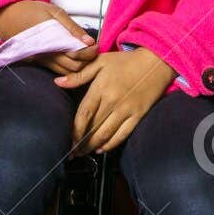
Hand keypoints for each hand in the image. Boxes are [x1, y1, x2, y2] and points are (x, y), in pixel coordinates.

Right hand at [0, 0, 98, 76]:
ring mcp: (42, 61)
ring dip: (79, 66)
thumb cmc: (33, 11)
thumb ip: (72, 27)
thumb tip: (90, 41)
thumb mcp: (55, 12)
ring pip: (66, 73)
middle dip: (87, 61)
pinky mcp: (38, 62)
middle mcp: (47, 55)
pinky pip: (57, 70)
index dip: (90, 53)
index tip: (96, 46)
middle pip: (74, 68)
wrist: (7, 16)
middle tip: (93, 51)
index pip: (77, 55)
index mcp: (52, 42)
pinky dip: (68, 68)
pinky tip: (73, 58)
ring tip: (85, 54)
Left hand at [55, 46, 174, 154]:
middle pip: (93, 128)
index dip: (74, 130)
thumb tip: (57, 82)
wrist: (156, 62)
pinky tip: (101, 149)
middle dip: (81, 142)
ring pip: (106, 134)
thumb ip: (79, 75)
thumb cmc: (126, 61)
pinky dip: (110, 144)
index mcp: (101, 88)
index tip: (68, 140)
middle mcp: (113, 101)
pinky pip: (122, 135)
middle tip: (72, 152)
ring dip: (93, 146)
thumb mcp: (101, 61)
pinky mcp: (138, 115)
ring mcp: (126, 110)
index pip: (84, 114)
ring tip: (83, 153)